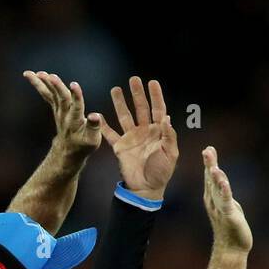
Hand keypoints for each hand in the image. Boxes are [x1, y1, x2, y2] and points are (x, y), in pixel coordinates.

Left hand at [23, 71, 100, 159]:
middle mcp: (65, 114)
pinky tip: (34, 74)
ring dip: (44, 84)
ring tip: (38, 73)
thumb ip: (94, 126)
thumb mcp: (93, 140)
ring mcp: (58, 110)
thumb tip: (95, 115)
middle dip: (57, 87)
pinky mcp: (55, 107)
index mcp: (76, 121)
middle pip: (61, 98)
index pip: (76, 107)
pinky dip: (40, 84)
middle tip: (52, 76)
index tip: (74, 85)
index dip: (76, 96)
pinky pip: (47, 94)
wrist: (68, 151)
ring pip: (51, 94)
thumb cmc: (84, 145)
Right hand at [98, 77, 178, 199]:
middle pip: (141, 108)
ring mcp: (132, 138)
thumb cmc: (161, 173)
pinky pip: (110, 134)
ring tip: (116, 89)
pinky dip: (104, 126)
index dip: (156, 96)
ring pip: (125, 116)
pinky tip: (98, 115)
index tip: (152, 82)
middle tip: (134, 80)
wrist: (145, 189)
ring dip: (120, 103)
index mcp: (158, 132)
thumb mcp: (170, 155)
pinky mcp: (120, 147)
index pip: (158, 110)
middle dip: (137, 94)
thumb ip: (169, 136)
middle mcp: (144, 132)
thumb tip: (167, 118)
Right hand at [202, 147, 251, 253]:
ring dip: (215, 178)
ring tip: (213, 166)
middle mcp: (214, 202)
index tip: (208, 149)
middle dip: (209, 165)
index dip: (209, 163)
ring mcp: (220, 208)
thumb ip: (224, 193)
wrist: (231, 249)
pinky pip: (226, 201)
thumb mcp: (227, 205)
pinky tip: (224, 182)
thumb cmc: (230, 228)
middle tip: (207, 151)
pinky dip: (224, 191)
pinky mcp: (229, 215)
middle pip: (211, 180)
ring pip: (217, 190)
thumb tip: (221, 181)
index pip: (210, 177)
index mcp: (213, 198)